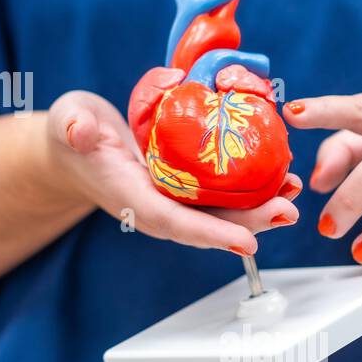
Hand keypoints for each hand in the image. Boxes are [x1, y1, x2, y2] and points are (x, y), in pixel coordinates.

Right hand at [47, 90, 302, 254]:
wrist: (75, 143)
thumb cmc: (71, 130)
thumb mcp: (67, 120)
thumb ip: (73, 127)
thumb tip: (80, 133)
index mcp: (128, 195)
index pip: (170, 220)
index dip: (209, 233)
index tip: (247, 242)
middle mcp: (154, 204)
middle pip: (205, 223)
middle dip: (249, 222)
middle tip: (288, 209)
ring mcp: (170, 197)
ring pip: (218, 211)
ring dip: (258, 207)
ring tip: (294, 191)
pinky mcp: (183, 185)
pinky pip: (219, 192)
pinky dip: (251, 187)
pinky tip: (280, 175)